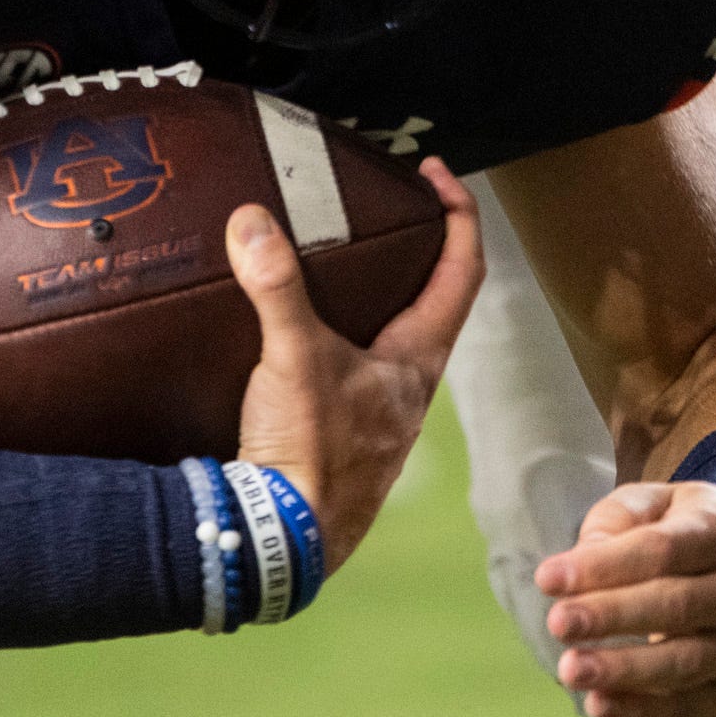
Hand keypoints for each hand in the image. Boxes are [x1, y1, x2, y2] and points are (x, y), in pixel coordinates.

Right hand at [229, 155, 480, 578]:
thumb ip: (275, 287)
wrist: (284, 542)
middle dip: (413, 252)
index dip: (458, 214)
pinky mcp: (344, 439)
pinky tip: (295, 339)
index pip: (462, 270)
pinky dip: (336, 340)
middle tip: (380, 214)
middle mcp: (410, 386)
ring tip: (332, 267)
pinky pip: (352, 372)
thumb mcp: (294, 358)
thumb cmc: (313, 454)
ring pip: (391, 341)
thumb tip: (252, 220)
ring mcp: (379, 417)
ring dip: (374, 300)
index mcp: (419, 359)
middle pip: (433, 302)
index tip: (436, 174)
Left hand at [536, 480, 715, 716]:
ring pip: (683, 661)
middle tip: (559, 623)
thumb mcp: (657, 505)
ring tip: (571, 669)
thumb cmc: (683, 536)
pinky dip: (639, 712)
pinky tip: (598, 705)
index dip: (604, 565)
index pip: (662, 548)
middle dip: (611, 615)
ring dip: (622, 669)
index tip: (548, 578)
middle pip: (675, 605)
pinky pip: (684, 708)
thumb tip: (580, 563)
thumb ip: (617, 521)